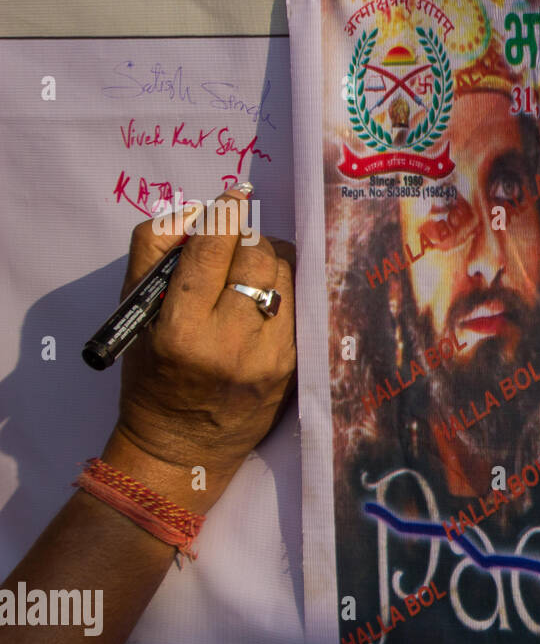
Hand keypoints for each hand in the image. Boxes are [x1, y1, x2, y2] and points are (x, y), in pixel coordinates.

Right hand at [111, 188, 295, 500]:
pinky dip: (284, 290)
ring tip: (249, 270)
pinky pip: (300, 305)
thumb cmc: (150, 377)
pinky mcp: (293, 367)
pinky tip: (267, 297)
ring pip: (285, 276)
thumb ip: (155, 253)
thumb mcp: (134, 314)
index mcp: (181, 330)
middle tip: (234, 242)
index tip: (235, 195)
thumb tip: (197, 213)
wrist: (183, 448)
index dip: (226, 215)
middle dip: (246, 239)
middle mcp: (230, 344)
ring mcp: (270, 357)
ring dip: (269, 261)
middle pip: (256, 257)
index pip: (213, 252)